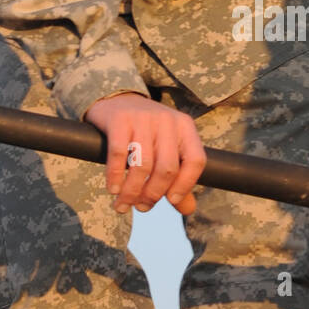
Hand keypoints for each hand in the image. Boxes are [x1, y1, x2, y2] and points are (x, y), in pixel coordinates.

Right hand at [84, 93, 206, 215]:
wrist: (116, 100)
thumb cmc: (145, 132)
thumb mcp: (166, 149)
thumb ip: (178, 178)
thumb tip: (188, 209)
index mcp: (185, 127)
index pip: (195, 161)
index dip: (186, 185)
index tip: (171, 201)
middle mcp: (168, 120)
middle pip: (167, 167)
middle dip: (153, 194)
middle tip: (142, 207)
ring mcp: (144, 117)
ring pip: (143, 164)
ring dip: (132, 191)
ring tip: (123, 205)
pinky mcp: (120, 119)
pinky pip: (119, 153)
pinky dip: (116, 176)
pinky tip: (113, 189)